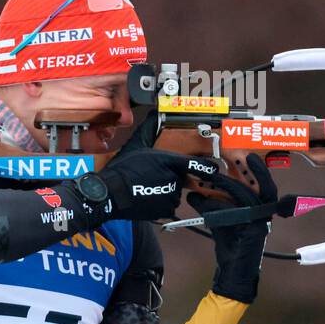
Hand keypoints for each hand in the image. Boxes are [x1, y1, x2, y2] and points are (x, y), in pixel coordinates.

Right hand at [99, 114, 219, 221]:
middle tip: (152, 177)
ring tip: (148, 188)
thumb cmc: (122, 169)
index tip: (214, 169)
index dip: (207, 167)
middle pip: (181, 178)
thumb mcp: (135, 144)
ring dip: (167, 190)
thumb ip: (149, 130)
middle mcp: (173, 177)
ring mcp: (170, 194)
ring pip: (175, 192)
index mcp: (168, 160)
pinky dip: (162, 203)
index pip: (195, 164)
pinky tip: (148, 198)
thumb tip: (153, 114)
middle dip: (171, 177)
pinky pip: (169, 205)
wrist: (110, 193)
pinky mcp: (165, 209)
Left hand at [186, 154, 277, 303]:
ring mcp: (259, 223)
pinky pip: (235, 212)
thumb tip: (193, 193)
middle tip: (246, 156)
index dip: (259, 171)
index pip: (263, 186)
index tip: (250, 156)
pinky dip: (216, 204)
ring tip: (211, 177)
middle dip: (256, 171)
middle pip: (263, 188)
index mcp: (258, 209)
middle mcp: (263, 214)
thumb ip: (209, 206)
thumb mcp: (219, 220)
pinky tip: (199, 199)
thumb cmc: (230, 245)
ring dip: (229, 184)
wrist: (233, 271)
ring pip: (246, 196)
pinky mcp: (252, 232)